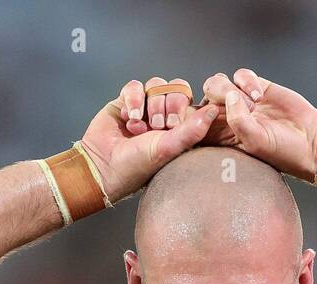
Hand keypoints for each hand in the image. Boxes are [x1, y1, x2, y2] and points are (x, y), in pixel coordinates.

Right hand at [78, 76, 218, 200]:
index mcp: (179, 128)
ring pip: (156, 85)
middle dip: (164, 105)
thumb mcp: (168, 148)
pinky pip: (135, 86)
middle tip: (155, 127)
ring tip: (138, 126)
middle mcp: (165, 116)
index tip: (171, 126)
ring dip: (148, 104)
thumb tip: (214, 110)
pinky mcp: (126, 101)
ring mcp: (146, 108)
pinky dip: (132, 99)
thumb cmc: (137, 164)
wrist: (102, 166)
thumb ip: (192, 129)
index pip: (191, 101)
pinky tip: (127, 117)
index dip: (181, 107)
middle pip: (176, 88)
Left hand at [199, 68, 316, 180]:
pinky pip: (240, 74)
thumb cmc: (282, 150)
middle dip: (216, 98)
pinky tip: (260, 96)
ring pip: (217, 82)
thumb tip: (230, 96)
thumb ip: (238, 121)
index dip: (192, 115)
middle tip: (241, 110)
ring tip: (254, 105)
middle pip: (203, 97)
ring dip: (232, 89)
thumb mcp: (256, 142)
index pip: (194, 122)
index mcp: (220, 136)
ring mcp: (240, 100)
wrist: (309, 139)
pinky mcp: (255, 87)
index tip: (206, 116)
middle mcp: (226, 117)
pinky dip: (248, 81)